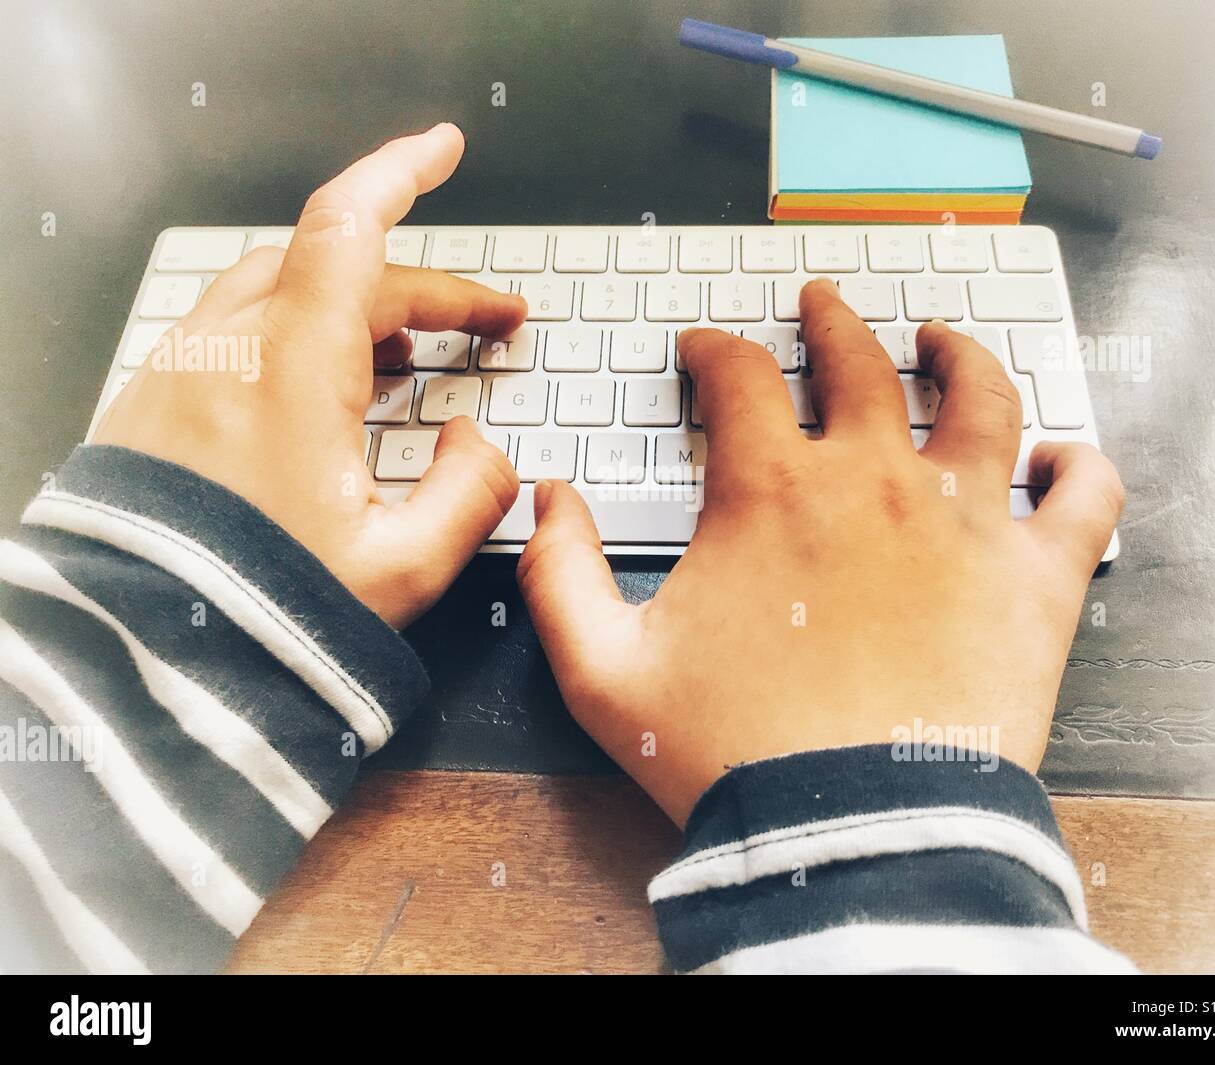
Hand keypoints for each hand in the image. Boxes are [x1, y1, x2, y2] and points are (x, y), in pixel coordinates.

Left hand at [95, 124, 527, 626]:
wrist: (139, 663)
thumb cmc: (257, 620)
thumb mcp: (403, 570)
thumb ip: (473, 494)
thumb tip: (486, 449)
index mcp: (289, 368)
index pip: (348, 226)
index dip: (402, 172)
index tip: (442, 149)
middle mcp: (228, 352)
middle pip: (340, 274)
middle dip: (428, 292)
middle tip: (489, 326)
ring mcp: (184, 375)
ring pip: (285, 299)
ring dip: (363, 315)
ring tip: (416, 357)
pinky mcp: (160, 408)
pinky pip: (242, 339)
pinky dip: (305, 343)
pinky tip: (334, 394)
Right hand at [519, 279, 1123, 825]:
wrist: (848, 836)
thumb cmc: (731, 756)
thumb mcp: (604, 672)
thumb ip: (559, 574)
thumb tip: (549, 499)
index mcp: (772, 493)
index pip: (738, 378)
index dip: (713, 350)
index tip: (704, 353)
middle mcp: (874, 483)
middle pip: (858, 361)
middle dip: (831, 321)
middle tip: (820, 306)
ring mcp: (965, 523)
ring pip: (981, 398)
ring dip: (960, 357)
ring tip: (943, 343)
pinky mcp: (1034, 581)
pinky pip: (1085, 496)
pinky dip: (1080, 465)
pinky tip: (1061, 455)